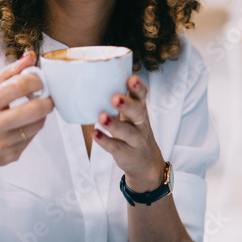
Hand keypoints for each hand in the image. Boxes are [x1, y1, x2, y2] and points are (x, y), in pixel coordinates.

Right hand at [0, 51, 52, 173]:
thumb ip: (8, 73)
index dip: (37, 80)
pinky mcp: (10, 156)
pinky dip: (32, 129)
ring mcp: (1, 143)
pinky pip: (33, 137)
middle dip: (47, 100)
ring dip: (41, 115)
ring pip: (38, 124)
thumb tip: (30, 56)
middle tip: (47, 96)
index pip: (19, 86)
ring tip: (32, 110)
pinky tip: (22, 126)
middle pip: (35, 108)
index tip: (40, 80)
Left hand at [92, 75, 165, 191]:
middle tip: (115, 98)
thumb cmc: (133, 130)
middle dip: (127, 105)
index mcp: (140, 110)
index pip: (142, 96)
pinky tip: (95, 134)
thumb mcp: (132, 115)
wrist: (146, 162)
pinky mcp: (126, 153)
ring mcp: (135, 140)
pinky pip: (116, 147)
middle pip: (137, 112)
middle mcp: (140, 124)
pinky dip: (105, 140)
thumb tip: (96, 79)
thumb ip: (122, 100)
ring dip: (114, 124)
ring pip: (127, 132)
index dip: (138, 88)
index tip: (131, 79)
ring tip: (102, 117)